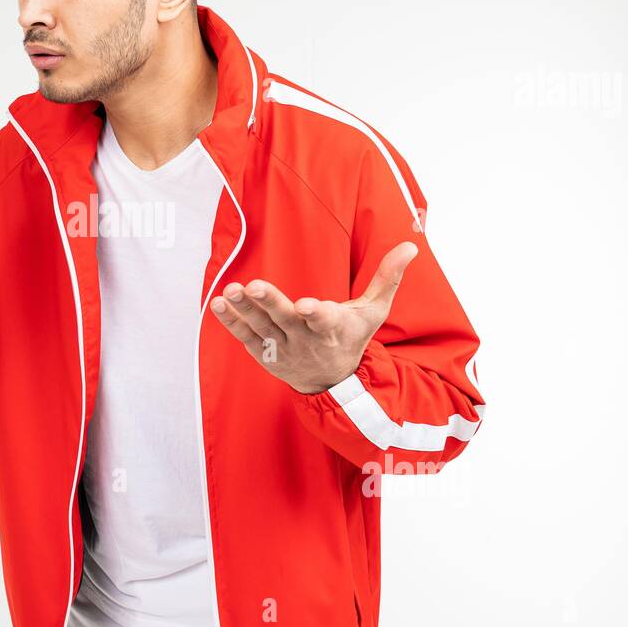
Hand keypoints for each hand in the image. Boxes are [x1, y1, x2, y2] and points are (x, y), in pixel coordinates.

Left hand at [209, 241, 418, 393]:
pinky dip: (230, 322)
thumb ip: (388, 277)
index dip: (316, 313)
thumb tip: (411, 245)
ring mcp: (283, 348)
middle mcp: (306, 340)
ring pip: (262, 327)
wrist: (332, 381)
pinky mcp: (265, 353)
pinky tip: (217, 304)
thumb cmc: (352, 337)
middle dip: (270, 303)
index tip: (306, 306)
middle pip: (286, 320)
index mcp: (334, 329)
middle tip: (253, 285)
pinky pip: (245, 337)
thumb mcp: (373, 312)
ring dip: (244, 309)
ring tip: (229, 290)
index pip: (325, 321)